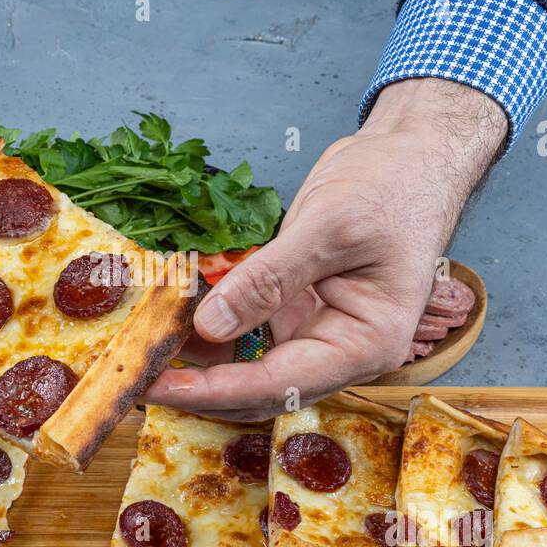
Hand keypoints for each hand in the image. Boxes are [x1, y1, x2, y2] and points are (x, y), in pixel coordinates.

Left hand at [145, 78, 506, 420]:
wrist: (411, 155)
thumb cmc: (391, 187)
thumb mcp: (328, 228)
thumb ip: (269, 279)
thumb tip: (210, 326)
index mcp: (366, 343)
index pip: (279, 384)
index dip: (214, 391)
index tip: (159, 386)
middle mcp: (340, 348)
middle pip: (260, 387)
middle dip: (198, 385)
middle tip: (135, 373)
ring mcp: (316, 328)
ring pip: (248, 362)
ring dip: (198, 358)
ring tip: (143, 346)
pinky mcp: (295, 305)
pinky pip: (246, 327)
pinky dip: (210, 323)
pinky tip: (171, 313)